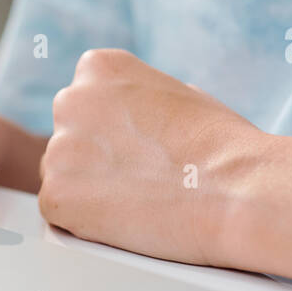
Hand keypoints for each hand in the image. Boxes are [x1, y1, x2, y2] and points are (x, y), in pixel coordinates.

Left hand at [38, 49, 266, 265]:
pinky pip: (59, 213)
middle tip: (141, 181)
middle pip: (68, 140)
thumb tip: (121, 119)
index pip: (83, 104)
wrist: (238, 190)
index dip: (113, 135)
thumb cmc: (221, 146)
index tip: (142, 150)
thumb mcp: (176, 93)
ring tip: (141, 200)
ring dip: (90, 192)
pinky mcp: (54, 197)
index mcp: (98, 68)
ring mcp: (57, 149)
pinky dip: (86, 222)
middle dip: (94, 162)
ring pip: (61, 177)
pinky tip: (126, 218)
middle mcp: (69, 100)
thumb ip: (134, 100)